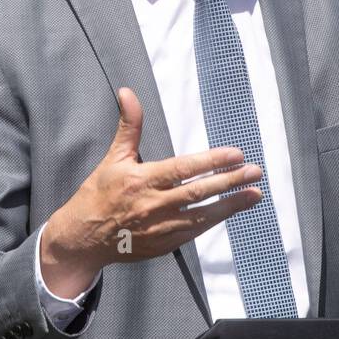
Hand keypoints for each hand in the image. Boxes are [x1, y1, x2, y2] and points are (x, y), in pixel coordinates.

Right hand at [41, 86, 262, 297]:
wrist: (83, 239)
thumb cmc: (99, 194)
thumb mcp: (113, 158)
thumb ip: (129, 126)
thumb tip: (128, 92)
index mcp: (141, 180)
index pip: (183, 169)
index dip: (211, 162)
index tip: (236, 154)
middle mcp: (152, 205)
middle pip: (198, 192)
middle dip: (230, 181)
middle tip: (255, 171)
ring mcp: (159, 228)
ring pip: (202, 216)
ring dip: (230, 205)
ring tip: (254, 194)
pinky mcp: (163, 245)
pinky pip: (194, 232)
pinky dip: (213, 221)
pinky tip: (230, 211)